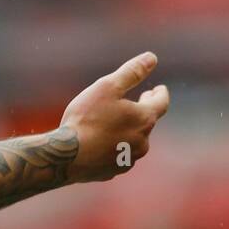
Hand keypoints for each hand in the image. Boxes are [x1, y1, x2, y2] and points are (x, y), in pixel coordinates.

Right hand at [60, 52, 168, 182]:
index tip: (158, 88)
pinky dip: (115, 147)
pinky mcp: (114, 170)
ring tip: (116, 123)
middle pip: (148, 122)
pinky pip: (119, 155)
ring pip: (134, 140)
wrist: (67, 156)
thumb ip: (131, 72)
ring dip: (129, 130)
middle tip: (141, 101)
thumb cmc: (86, 118)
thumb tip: (151, 57)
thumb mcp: (107, 87)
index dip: (160, 93)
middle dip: (145, 111)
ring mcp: (129, 158)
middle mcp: (143, 141)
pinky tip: (102, 143)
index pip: (162, 103)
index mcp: (144, 119)